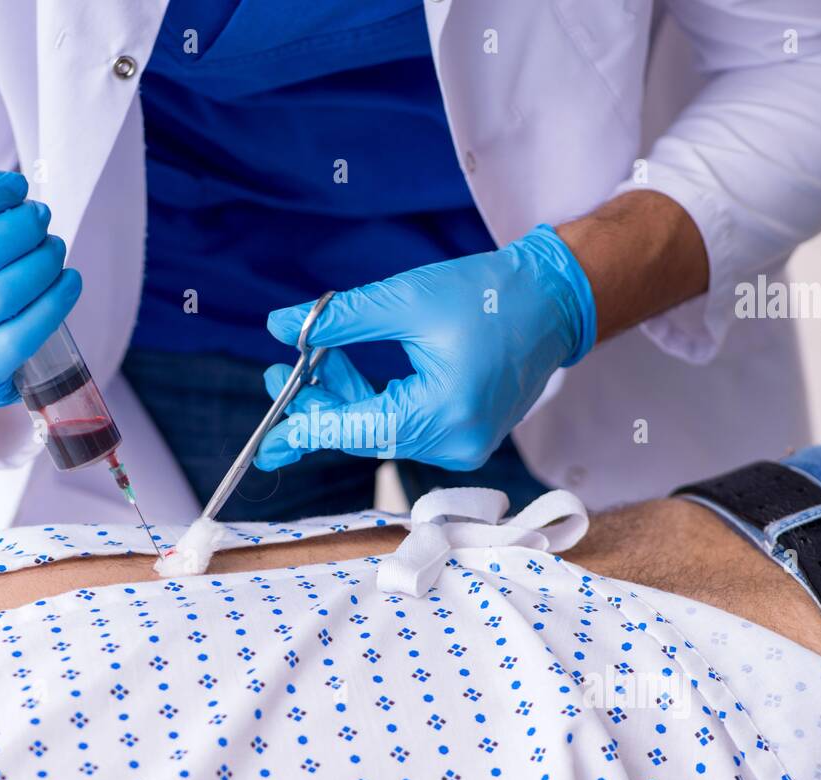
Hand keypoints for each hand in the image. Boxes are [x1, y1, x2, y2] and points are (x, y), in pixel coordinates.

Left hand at [255, 225, 595, 471]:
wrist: (553, 299)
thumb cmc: (488, 293)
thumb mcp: (404, 298)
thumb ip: (339, 319)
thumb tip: (279, 325)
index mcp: (445, 412)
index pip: (360, 430)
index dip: (308, 429)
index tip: (266, 440)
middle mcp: (457, 442)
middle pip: (368, 436)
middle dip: (320, 408)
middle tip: (275, 378)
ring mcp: (465, 444)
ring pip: (384, 432)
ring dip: (345, 401)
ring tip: (310, 362)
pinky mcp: (466, 434)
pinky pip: (405, 426)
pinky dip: (375, 402)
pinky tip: (346, 372)